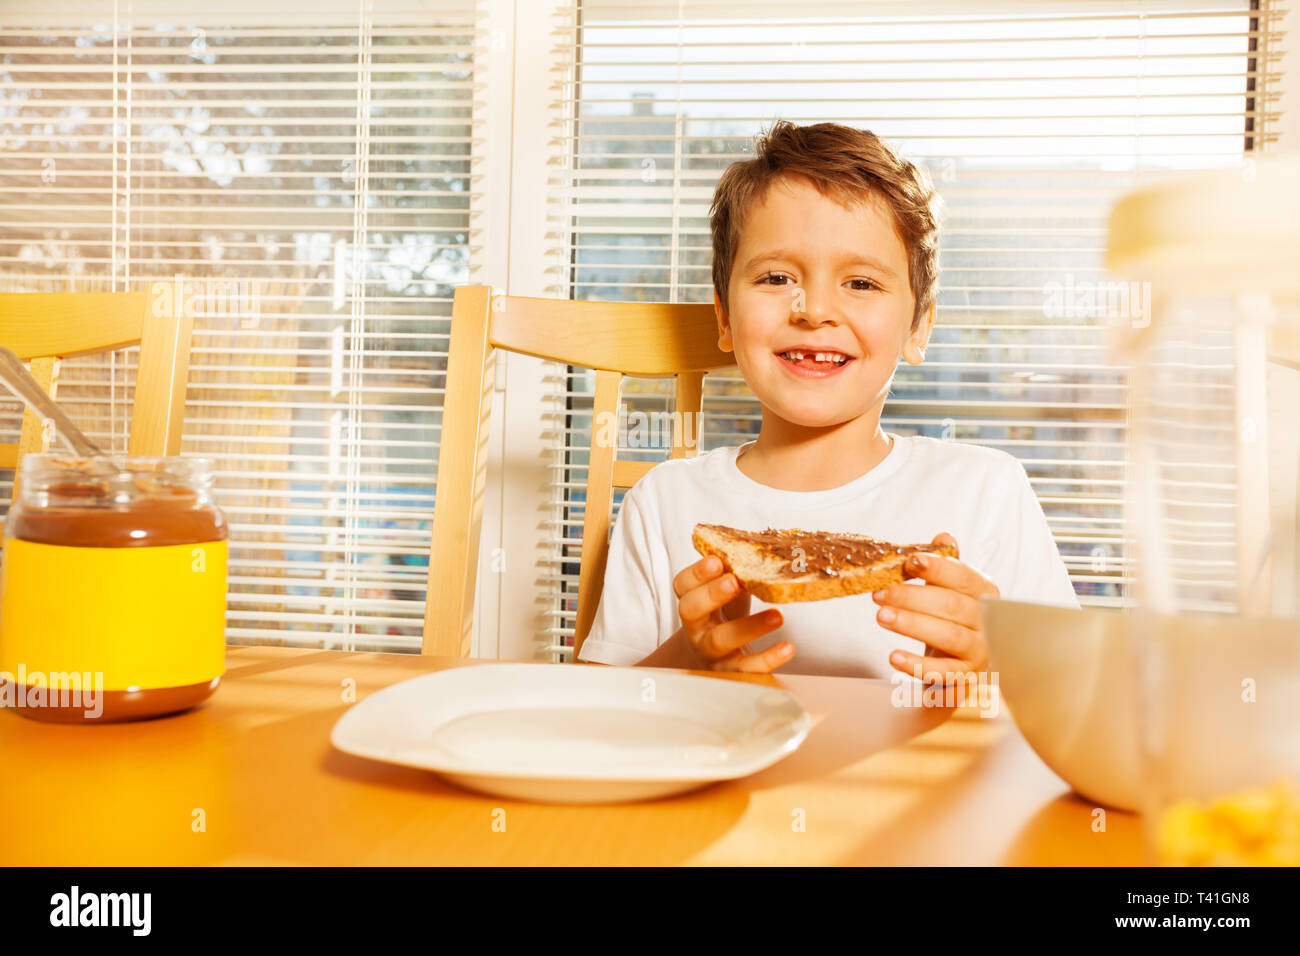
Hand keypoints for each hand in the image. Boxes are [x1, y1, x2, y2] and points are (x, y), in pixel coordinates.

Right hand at [671, 555, 792, 671]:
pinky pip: (746, 669)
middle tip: (734, 581)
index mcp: (693, 602)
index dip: (697, 573)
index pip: (683, 585)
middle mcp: (696, 627)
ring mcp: (710, 652)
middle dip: (712, 594)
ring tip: (778, 616)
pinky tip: (788, 648)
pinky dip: (768, 659)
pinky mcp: (730, 672)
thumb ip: (735, 575)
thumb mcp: (726, 596)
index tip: (717, 560)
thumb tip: (764, 550)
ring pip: (721, 640)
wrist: (714, 662)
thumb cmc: (724, 618)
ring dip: (749, 627)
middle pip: (691, 610)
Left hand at [871, 533, 997, 683]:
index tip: (910, 562)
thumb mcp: (951, 590)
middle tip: (879, 593)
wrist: (964, 662)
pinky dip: (917, 665)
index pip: (963, 577)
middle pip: (951, 606)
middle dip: (912, 597)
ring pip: (948, 636)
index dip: (937, 568)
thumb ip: (947, 565)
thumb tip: (944, 537)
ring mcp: (980, 650)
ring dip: (912, 625)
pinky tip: (894, 657)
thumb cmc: (953, 619)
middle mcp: (987, 621)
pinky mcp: (967, 676)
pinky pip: (942, 672)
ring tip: (881, 616)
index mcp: (985, 593)